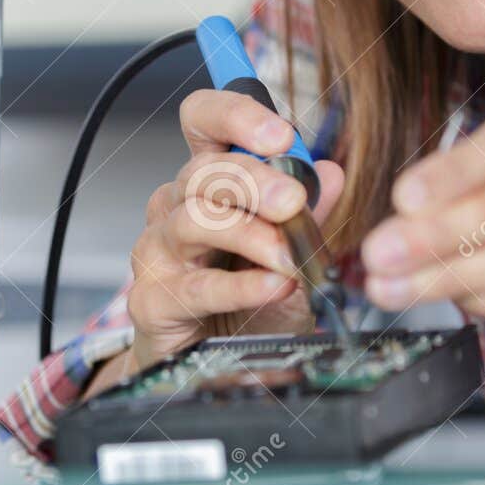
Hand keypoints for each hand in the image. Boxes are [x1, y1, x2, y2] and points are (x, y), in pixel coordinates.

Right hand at [114, 87, 344, 379]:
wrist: (214, 369)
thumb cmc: (250, 303)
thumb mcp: (293, 257)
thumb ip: (310, 217)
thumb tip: (332, 173)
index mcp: (208, 181)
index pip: (204, 121)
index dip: (236, 115)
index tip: (281, 135)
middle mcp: (176, 206)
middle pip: (204, 171)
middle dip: (255, 181)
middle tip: (295, 200)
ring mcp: (158, 251)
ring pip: (195, 220)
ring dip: (250, 234)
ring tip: (289, 256)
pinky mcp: (152, 300)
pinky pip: (196, 287)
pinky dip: (241, 286)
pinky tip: (274, 286)